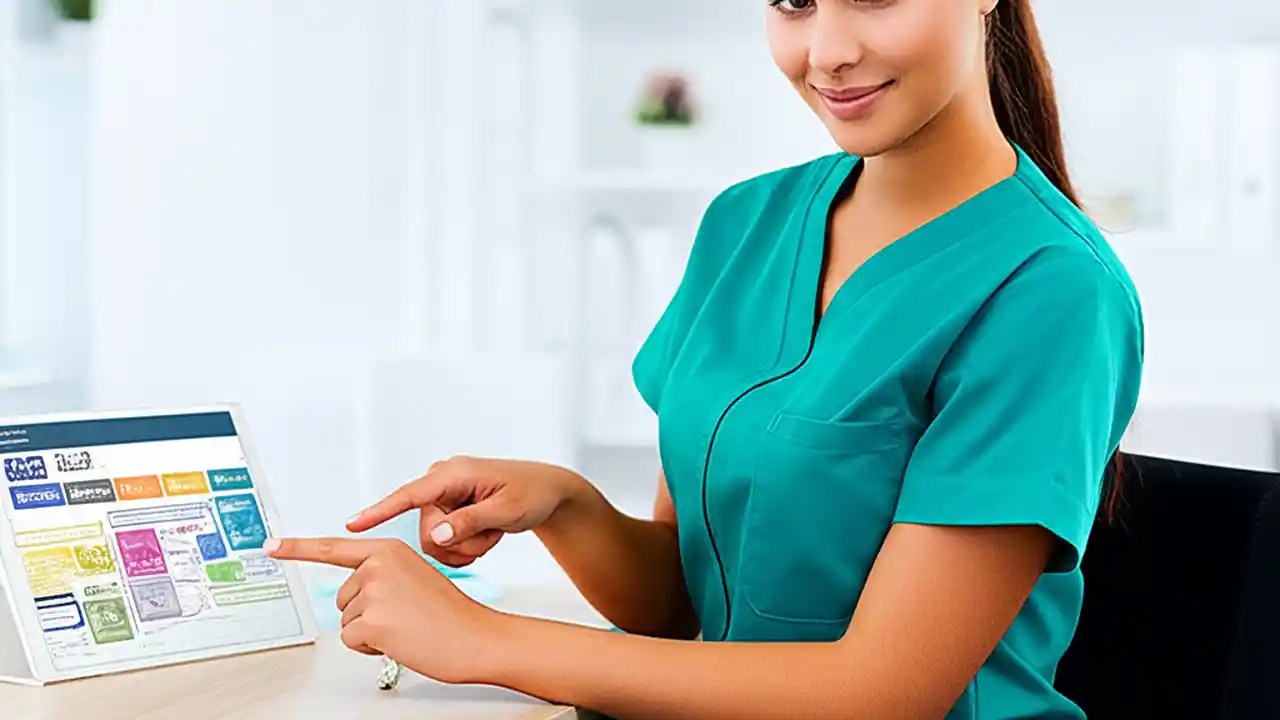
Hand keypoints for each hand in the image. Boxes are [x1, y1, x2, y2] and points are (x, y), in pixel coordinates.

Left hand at [266, 536, 500, 683]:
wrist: (475, 636)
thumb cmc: (451, 614)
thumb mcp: (415, 579)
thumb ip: (382, 578)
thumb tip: (353, 597)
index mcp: (389, 550)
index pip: (334, 548)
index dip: (297, 548)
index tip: (271, 545)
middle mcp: (378, 565)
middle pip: (343, 598)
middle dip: (366, 614)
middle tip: (403, 616)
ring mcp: (374, 591)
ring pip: (347, 621)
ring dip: (371, 631)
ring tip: (406, 626)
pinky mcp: (373, 619)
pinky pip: (352, 641)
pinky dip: (371, 647)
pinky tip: (400, 639)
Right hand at [346, 456, 584, 568]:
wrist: (548, 492)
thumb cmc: (532, 493)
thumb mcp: (506, 510)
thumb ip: (470, 522)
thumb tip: (436, 536)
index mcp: (453, 474)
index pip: (409, 495)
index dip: (379, 511)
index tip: (352, 526)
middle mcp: (443, 482)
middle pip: (427, 532)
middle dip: (459, 543)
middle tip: (490, 535)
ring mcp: (445, 498)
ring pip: (435, 543)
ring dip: (466, 547)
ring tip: (491, 532)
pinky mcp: (449, 512)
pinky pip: (445, 543)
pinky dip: (468, 546)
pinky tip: (487, 533)